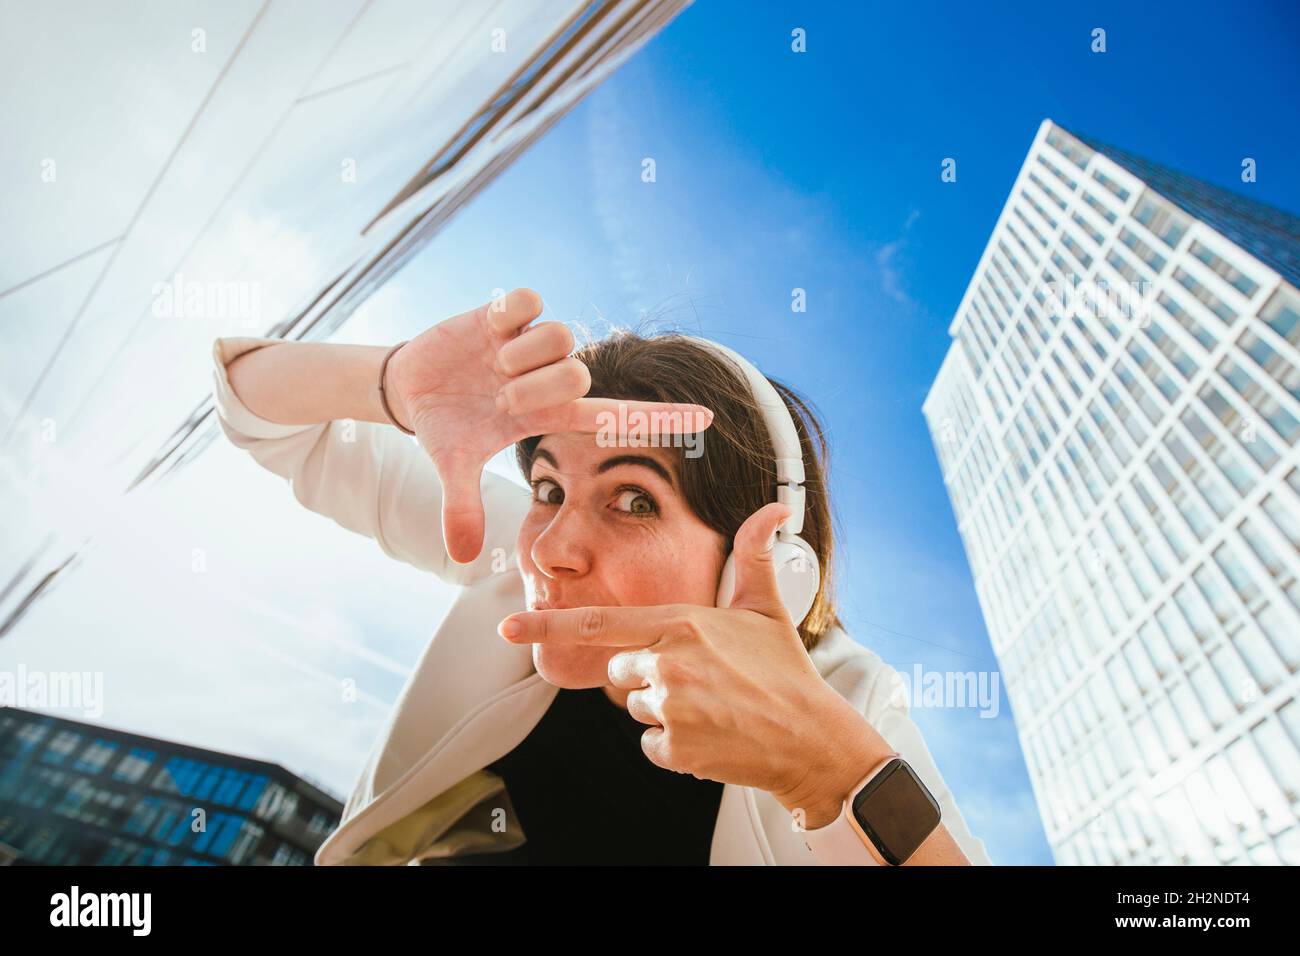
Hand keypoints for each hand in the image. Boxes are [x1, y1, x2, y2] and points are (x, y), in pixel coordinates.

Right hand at [385, 288, 713, 562]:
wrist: (411, 387)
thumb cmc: (447, 427)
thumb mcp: (455, 467)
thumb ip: (463, 508)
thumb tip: (462, 557)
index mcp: (549, 415)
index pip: (615, 416)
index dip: (660, 418)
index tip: (708, 420)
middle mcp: (549, 377)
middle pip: (580, 373)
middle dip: (536, 390)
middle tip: (502, 399)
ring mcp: (528, 343)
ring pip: (561, 337)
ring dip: (522, 357)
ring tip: (493, 367)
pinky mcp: (504, 313)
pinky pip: (530, 299)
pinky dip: (512, 315)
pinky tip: (492, 329)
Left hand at [496, 502, 871, 810]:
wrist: (810, 739)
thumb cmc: (786, 670)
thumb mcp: (767, 606)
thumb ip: (754, 555)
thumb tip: (774, 509)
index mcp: (680, 622)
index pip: (597, 622)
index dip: (546, 625)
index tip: (506, 626)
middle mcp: (668, 662)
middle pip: (620, 669)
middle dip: (648, 675)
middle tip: (701, 681)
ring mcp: (670, 706)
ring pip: (635, 707)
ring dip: (665, 712)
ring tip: (713, 708)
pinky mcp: (676, 747)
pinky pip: (650, 746)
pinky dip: (675, 746)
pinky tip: (711, 736)